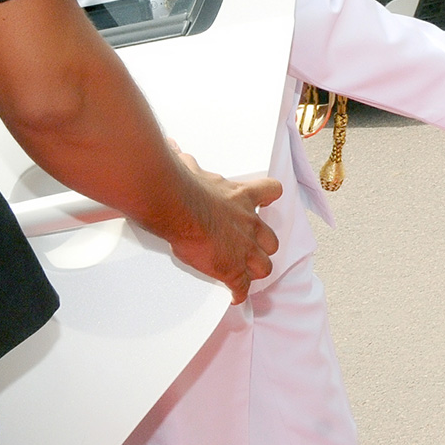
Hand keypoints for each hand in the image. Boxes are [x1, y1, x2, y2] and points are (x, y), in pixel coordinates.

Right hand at [163, 144, 281, 303]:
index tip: (268, 199)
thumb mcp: (192, 169)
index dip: (270, 197)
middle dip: (264, 246)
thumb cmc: (184, 185)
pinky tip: (235, 297)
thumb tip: (173, 147)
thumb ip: (188, 164)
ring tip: (247, 275)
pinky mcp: (231, 269)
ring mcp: (243, 248)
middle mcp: (249, 223)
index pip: (270, 191)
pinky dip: (238, 294)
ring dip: (255, 271)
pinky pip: (241, 287)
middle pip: (271, 240)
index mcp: (241, 196)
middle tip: (254, 249)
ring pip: (263, 266)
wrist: (178, 205)